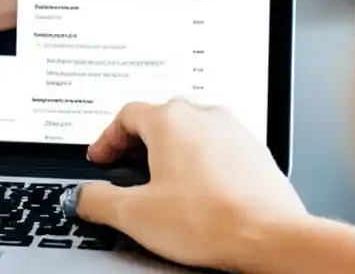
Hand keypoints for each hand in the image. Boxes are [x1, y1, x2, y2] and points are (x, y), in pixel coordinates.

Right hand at [67, 100, 307, 271]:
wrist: (271, 238)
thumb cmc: (211, 221)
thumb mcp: (134, 214)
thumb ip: (97, 199)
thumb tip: (83, 195)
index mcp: (170, 120)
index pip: (126, 115)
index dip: (106, 138)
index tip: (101, 158)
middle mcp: (204, 116)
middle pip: (160, 118)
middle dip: (138, 142)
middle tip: (126, 167)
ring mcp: (234, 132)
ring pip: (192, 131)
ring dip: (173, 151)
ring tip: (165, 183)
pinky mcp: (255, 153)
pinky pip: (219, 148)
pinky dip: (203, 163)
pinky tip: (200, 193)